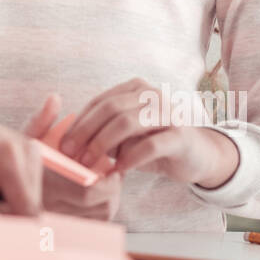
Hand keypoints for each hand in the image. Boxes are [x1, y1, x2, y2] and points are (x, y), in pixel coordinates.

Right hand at [23, 94, 122, 219]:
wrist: (0, 184)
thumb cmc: (15, 159)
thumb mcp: (26, 137)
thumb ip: (42, 119)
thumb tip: (54, 98)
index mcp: (48, 185)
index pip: (89, 193)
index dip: (109, 184)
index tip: (114, 170)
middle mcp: (53, 208)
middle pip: (100, 209)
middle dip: (113, 192)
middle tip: (114, 176)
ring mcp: (58, 220)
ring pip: (98, 219)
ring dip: (108, 203)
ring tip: (107, 185)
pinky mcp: (61, 228)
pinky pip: (90, 226)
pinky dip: (99, 213)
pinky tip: (97, 198)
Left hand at [57, 78, 240, 187]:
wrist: (197, 155)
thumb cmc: (154, 143)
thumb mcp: (126, 135)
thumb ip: (104, 133)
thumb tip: (70, 142)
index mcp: (135, 89)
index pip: (100, 102)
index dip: (79, 122)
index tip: (62, 144)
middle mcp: (152, 95)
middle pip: (110, 109)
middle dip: (86, 132)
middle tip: (70, 154)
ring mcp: (168, 112)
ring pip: (127, 123)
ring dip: (103, 144)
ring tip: (89, 164)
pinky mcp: (180, 135)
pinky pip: (149, 145)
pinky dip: (129, 158)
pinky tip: (118, 170)